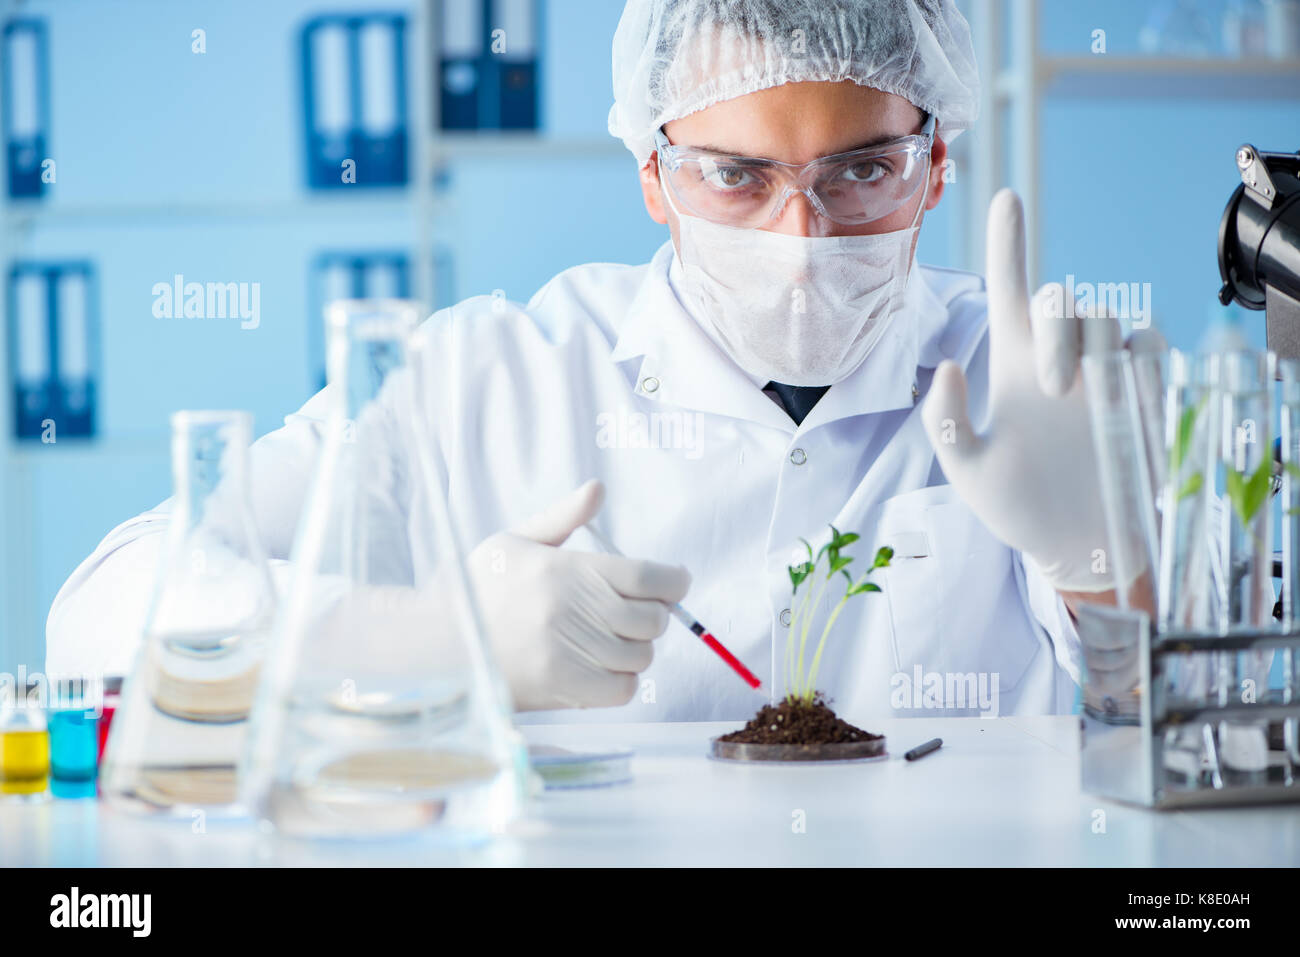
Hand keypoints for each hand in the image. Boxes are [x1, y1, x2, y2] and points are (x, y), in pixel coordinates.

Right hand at [467, 479, 690, 710]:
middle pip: (651, 619)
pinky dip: (621, 679)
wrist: (433, 645)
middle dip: (654, 615)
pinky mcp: (561, 689)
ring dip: (637, 648)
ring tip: (614, 639)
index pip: (646, 577)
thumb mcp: (514, 541)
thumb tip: (598, 490)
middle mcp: (570, 612)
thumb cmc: (476, 589)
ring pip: (641, 656)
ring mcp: (568, 654)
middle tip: (637, 612)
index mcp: (564, 570)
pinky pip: (621, 689)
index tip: (676, 581)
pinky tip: (600, 666)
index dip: (673, 581)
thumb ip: (561, 517)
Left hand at [921, 189, 1157, 594]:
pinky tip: (1124, 394)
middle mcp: (1059, 359)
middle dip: (1058, 329)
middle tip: (1052, 387)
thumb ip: (947, 424)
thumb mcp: (969, 473)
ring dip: (1092, 346)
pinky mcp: (1143, 392)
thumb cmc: (1021, 512)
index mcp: (1013, 364)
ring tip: (1082, 397)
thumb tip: (949, 367)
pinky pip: (1150, 348)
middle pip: (1066, 300)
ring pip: (1106, 318)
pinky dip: (1138, 360)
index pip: (1010, 289)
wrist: (1081, 550)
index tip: (1006, 197)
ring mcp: (1104, 374)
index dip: (1009, 243)